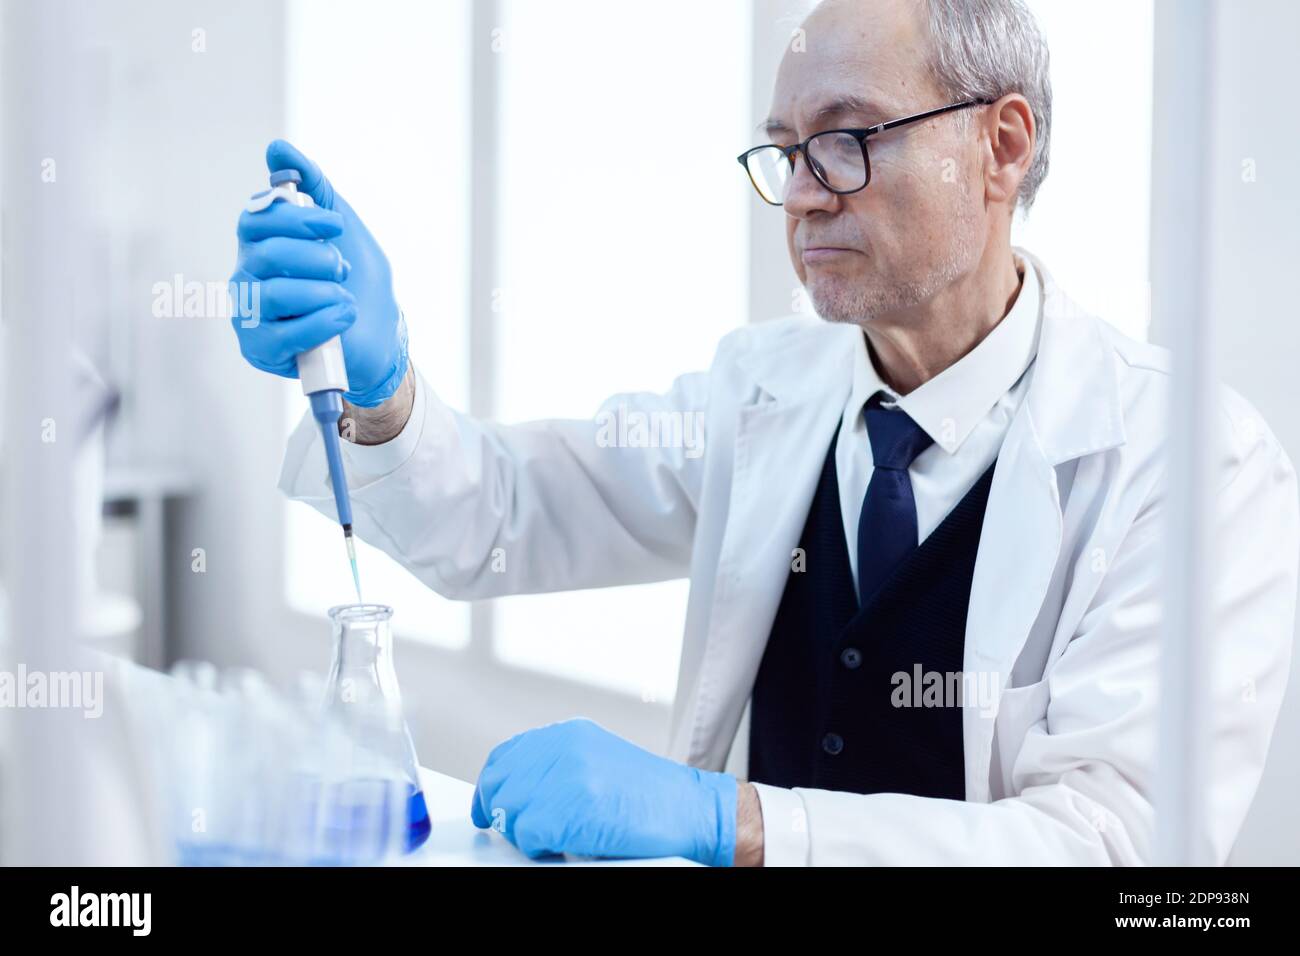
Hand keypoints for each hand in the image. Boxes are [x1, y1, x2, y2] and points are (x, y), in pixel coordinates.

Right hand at [230, 139, 408, 407]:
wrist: (380, 335)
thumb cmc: (357, 281)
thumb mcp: (343, 226)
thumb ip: (313, 187)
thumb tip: (277, 149)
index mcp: (260, 245)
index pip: (255, 219)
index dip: (296, 217)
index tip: (334, 224)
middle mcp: (247, 277)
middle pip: (266, 253)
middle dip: (317, 258)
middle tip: (342, 268)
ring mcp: (250, 315)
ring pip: (275, 293)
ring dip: (325, 293)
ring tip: (345, 300)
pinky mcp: (262, 349)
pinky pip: (286, 333)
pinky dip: (324, 323)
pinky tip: (343, 318)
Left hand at [470, 718, 736, 865]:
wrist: (691, 810)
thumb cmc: (650, 795)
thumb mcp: (597, 761)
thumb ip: (557, 765)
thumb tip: (514, 790)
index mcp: (568, 735)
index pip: (506, 757)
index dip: (492, 786)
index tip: (488, 808)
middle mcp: (564, 748)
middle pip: (501, 784)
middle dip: (506, 813)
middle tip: (527, 833)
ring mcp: (567, 776)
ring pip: (511, 812)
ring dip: (527, 834)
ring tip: (557, 839)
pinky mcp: (571, 809)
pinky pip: (529, 835)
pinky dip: (542, 849)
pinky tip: (566, 847)